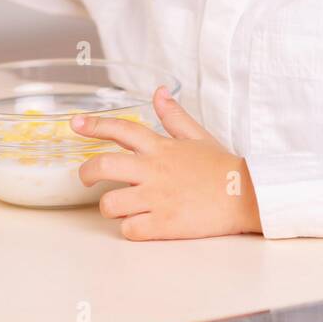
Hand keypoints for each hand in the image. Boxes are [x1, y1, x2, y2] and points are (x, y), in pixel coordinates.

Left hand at [71, 86, 262, 240]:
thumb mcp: (198, 136)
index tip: (75, 123)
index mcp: (160, 147)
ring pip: (110, 204)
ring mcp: (157, 198)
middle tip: (85, 179)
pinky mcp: (164, 225)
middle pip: (103, 166)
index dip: (94, 125)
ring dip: (109, 207)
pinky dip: (130, 229)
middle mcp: (153, 170)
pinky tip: (139, 225)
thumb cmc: (222, 168)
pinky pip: (130, 230)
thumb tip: (159, 91)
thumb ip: (174, 116)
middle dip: (85, 173)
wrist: (247, 196)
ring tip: (119, 208)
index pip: (121, 129)